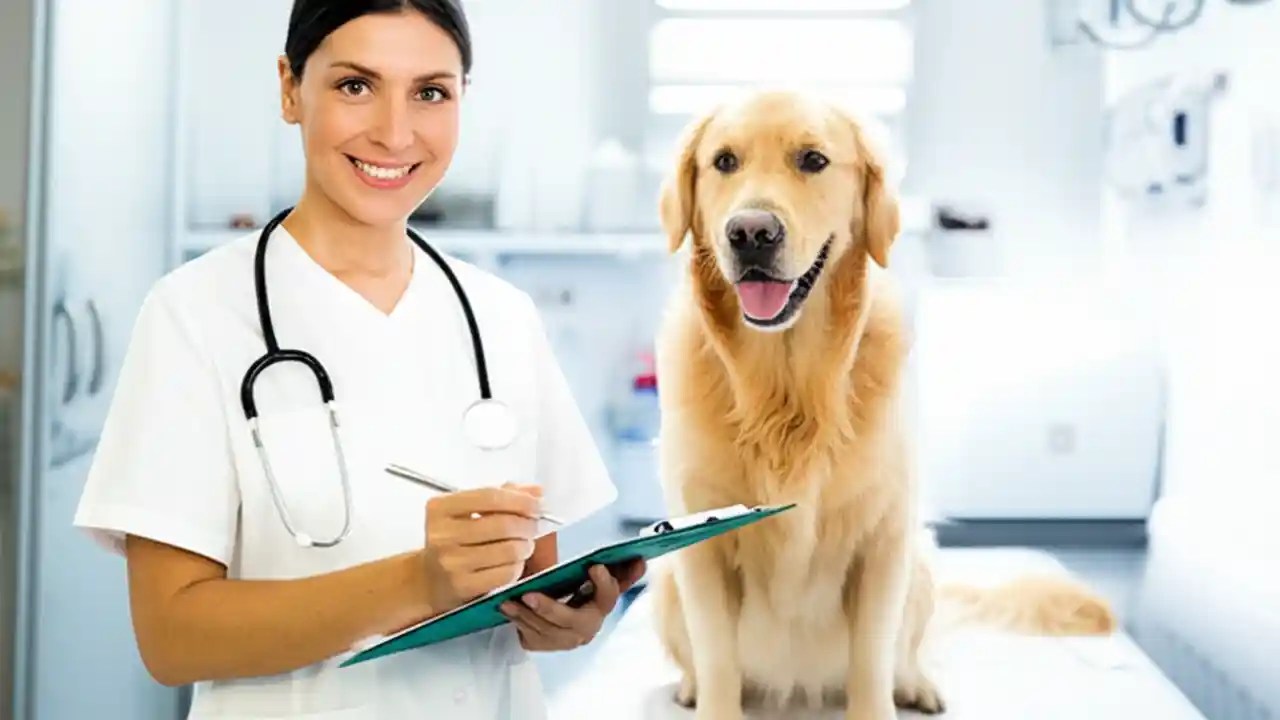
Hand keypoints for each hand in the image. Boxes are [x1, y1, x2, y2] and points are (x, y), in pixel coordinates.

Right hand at [419, 484, 542, 614]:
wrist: (428, 579)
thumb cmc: (452, 540)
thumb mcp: (467, 511)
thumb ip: (502, 496)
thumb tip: (536, 492)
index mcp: (440, 508)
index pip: (490, 497)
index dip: (520, 499)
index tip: (537, 503)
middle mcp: (443, 535)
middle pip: (504, 525)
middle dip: (528, 524)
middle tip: (533, 525)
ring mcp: (452, 562)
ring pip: (510, 550)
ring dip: (526, 545)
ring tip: (524, 544)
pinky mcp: (464, 586)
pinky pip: (506, 573)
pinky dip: (518, 565)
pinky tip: (513, 562)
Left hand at [499, 558, 646, 651]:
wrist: (557, 613)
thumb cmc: (578, 589)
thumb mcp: (596, 576)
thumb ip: (619, 568)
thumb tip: (641, 559)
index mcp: (602, 607)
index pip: (608, 597)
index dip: (604, 583)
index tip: (594, 567)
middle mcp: (586, 628)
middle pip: (570, 622)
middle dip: (549, 609)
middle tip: (529, 594)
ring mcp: (564, 640)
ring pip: (546, 631)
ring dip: (525, 615)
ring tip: (507, 600)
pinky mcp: (544, 645)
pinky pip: (531, 637)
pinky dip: (518, 622)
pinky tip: (508, 609)